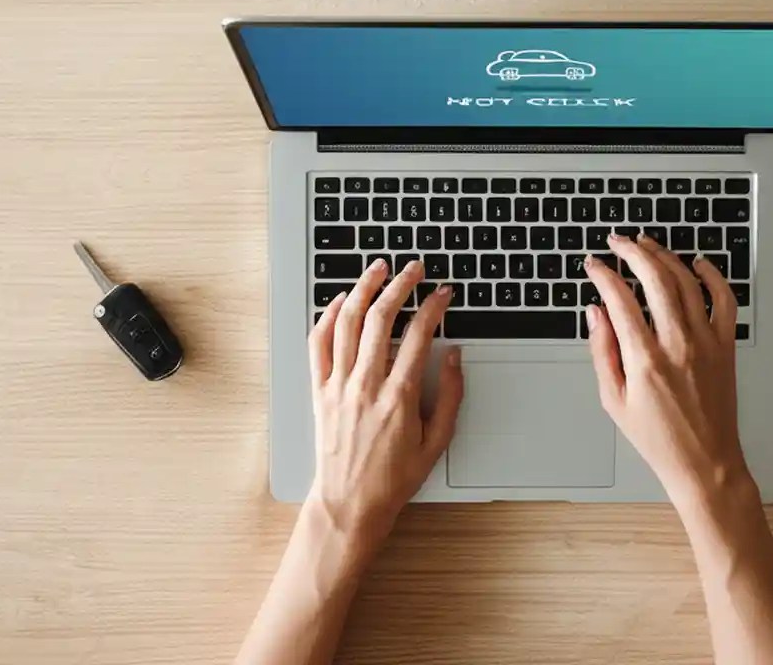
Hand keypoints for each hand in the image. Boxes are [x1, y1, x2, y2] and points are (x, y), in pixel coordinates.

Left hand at [306, 259, 462, 551]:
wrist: (348, 503)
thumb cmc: (393, 479)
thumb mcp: (437, 443)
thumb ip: (451, 396)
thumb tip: (454, 357)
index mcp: (399, 398)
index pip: (419, 336)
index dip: (434, 307)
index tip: (443, 293)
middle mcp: (365, 386)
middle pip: (381, 319)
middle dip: (400, 285)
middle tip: (413, 269)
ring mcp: (338, 386)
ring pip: (347, 322)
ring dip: (362, 289)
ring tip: (377, 269)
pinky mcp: (318, 391)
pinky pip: (318, 344)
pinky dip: (327, 317)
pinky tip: (339, 301)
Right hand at [584, 234, 752, 505]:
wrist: (705, 461)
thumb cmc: (659, 438)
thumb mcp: (614, 400)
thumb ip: (602, 351)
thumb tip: (595, 313)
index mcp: (645, 360)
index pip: (619, 299)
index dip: (603, 275)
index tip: (593, 265)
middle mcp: (678, 344)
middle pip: (655, 279)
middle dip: (633, 252)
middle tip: (618, 242)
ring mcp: (706, 342)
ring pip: (686, 282)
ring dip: (664, 256)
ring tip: (647, 244)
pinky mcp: (726, 345)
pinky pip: (724, 299)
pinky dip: (712, 275)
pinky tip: (697, 263)